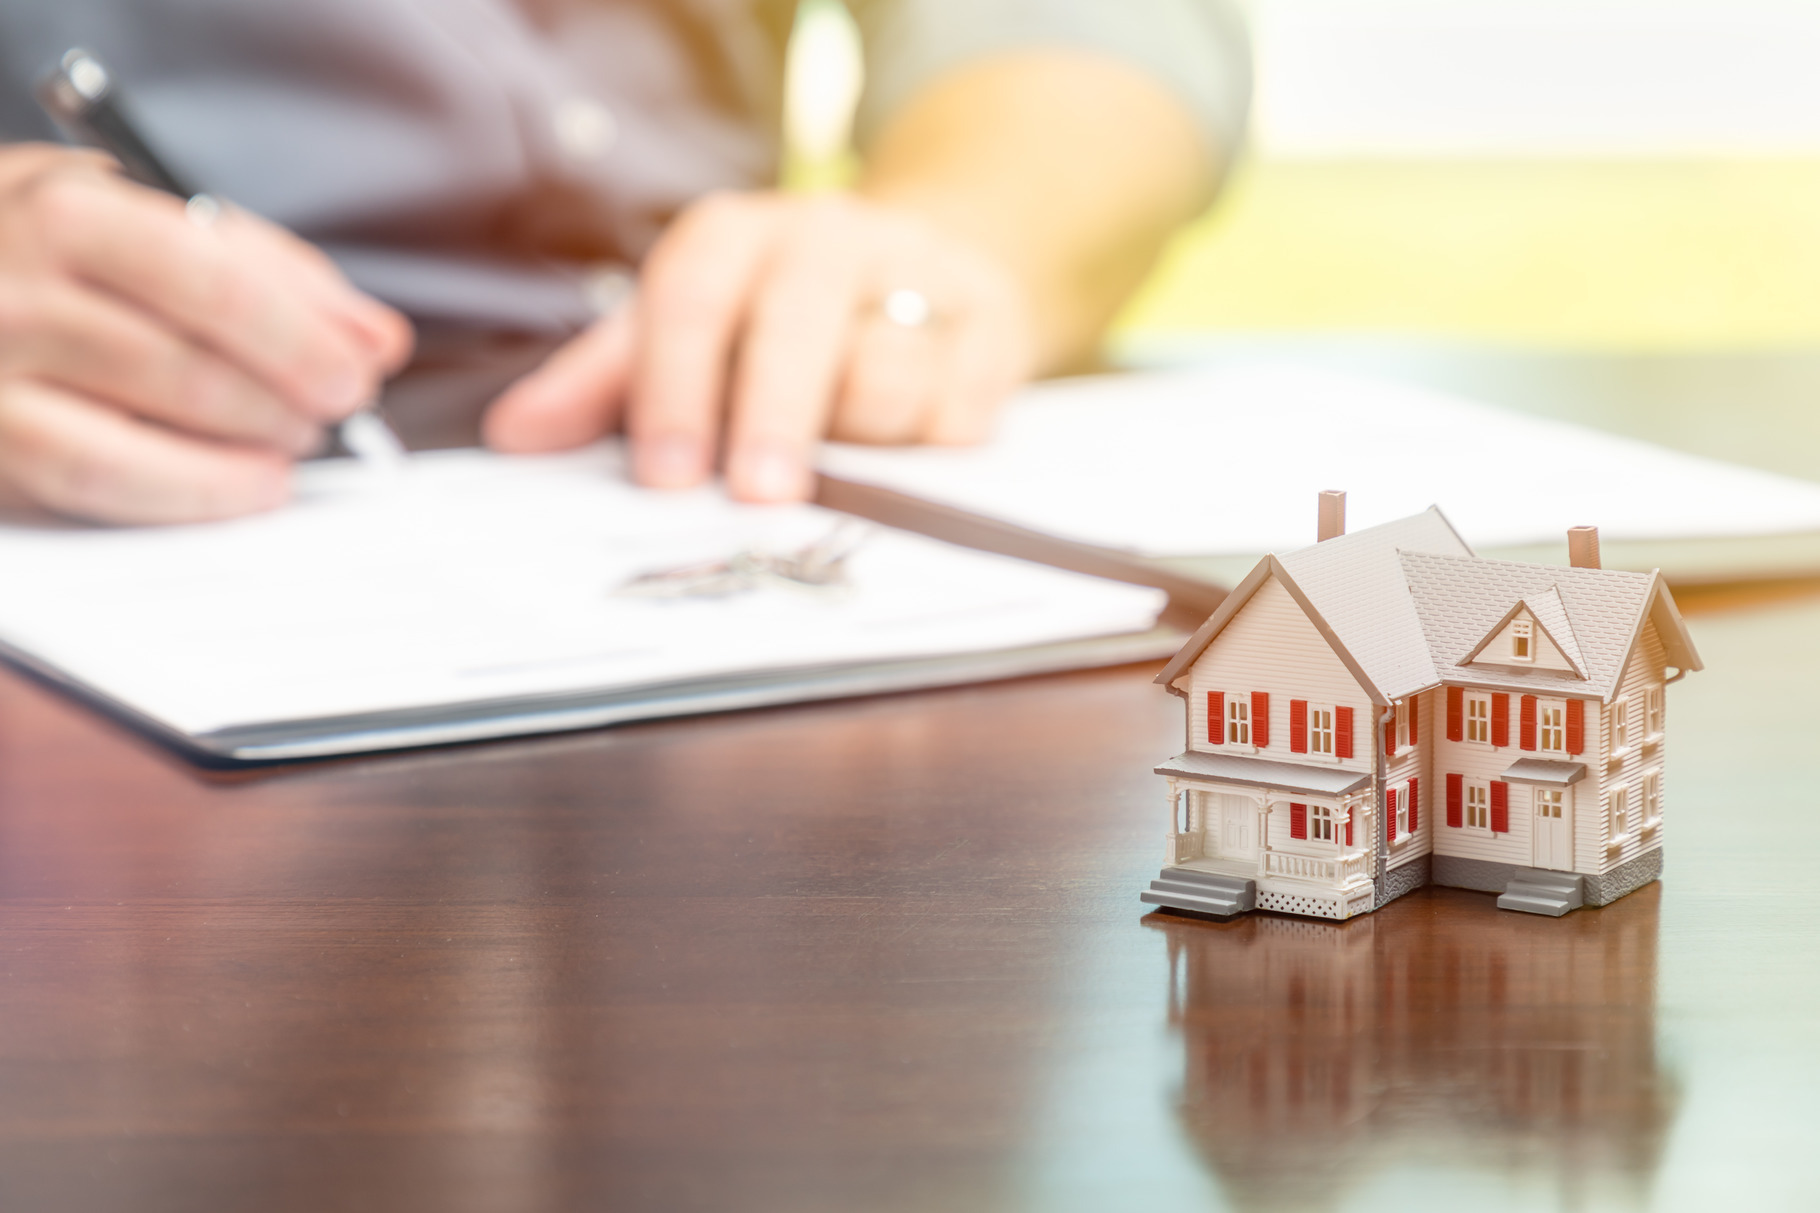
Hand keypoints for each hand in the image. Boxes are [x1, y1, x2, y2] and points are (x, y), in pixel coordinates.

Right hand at [0, 145, 410, 523]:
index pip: (214, 281)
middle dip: (290, 397)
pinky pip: (103, 479)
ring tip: (295, 442)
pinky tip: (246, 485)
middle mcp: (15, 287)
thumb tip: (372, 336)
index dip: (304, 337)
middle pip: (191, 362)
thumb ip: (260, 266)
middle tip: (337, 409)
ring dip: (252, 445)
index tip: (362, 367)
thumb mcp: (134, 216)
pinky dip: (195, 490)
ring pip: (151, 427)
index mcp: (66, 209)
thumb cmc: (39, 250)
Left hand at [482, 191, 1034, 501]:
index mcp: (733, 238)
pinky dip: (936, 439)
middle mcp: (822, 236)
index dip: (676, 391)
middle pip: (795, 322)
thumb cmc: (775, 319)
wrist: (922, 266)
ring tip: (852, 448)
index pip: (691, 302)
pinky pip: (964, 401)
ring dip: (864, 433)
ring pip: (888, 368)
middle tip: (758, 497)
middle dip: (774, 416)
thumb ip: (603, 387)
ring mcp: (914, 269)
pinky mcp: (990, 315)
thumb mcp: (683, 337)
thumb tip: (515, 437)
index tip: (666, 477)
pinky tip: (917, 439)